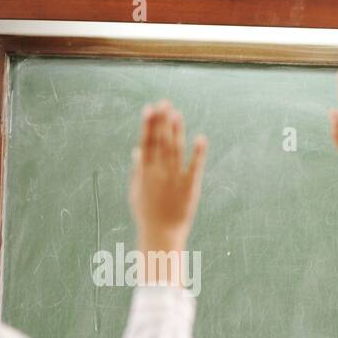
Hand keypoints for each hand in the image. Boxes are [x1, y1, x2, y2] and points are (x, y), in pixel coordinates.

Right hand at [129, 101, 206, 253]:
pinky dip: (197, 153)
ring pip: (175, 150)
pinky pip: (194, 167)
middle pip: (160, 142)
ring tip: (177, 114)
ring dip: (176, 131)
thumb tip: (137, 150)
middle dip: (162, 122)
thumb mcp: (137, 190)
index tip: (150, 108)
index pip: (146, 142)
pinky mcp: (189, 187)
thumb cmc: (147, 213)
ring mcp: (174, 179)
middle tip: (165, 103)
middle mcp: (158, 172)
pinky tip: (201, 138)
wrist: (161, 234)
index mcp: (144, 171)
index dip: (148, 124)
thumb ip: (138, 170)